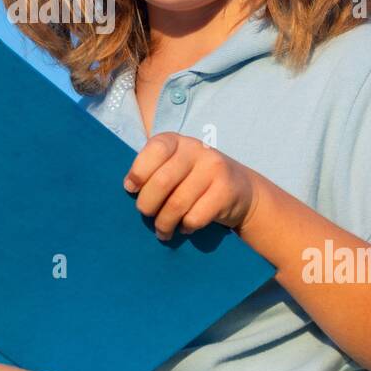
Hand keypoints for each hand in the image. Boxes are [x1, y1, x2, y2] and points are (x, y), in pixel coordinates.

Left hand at [123, 133, 259, 240]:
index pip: (154, 150)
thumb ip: (154, 170)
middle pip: (162, 181)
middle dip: (148, 205)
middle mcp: (197, 149)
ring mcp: (214, 169)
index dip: (138, 172)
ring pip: (177, 204)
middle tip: (147, 215)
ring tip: (163, 230)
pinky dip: (185, 227)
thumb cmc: (195, 180)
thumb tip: (129, 188)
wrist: (241, 189)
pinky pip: (195, 217)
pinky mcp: (226, 191)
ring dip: (164, 223)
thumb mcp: (175, 166)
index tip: (131, 189)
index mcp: (177, 141)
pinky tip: (185, 226)